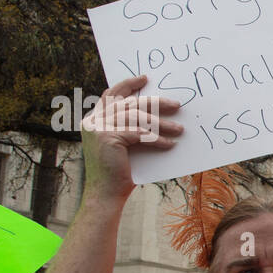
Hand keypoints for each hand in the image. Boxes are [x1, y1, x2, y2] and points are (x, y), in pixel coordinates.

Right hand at [80, 75, 183, 201]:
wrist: (106, 194)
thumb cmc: (118, 171)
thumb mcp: (121, 144)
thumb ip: (127, 126)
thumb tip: (153, 111)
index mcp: (93, 119)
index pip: (112, 94)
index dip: (128, 84)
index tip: (145, 79)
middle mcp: (93, 120)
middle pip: (129, 103)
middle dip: (155, 102)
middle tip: (176, 104)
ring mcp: (99, 128)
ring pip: (137, 118)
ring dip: (162, 123)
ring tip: (180, 128)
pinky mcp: (109, 138)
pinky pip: (140, 134)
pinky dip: (157, 139)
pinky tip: (170, 145)